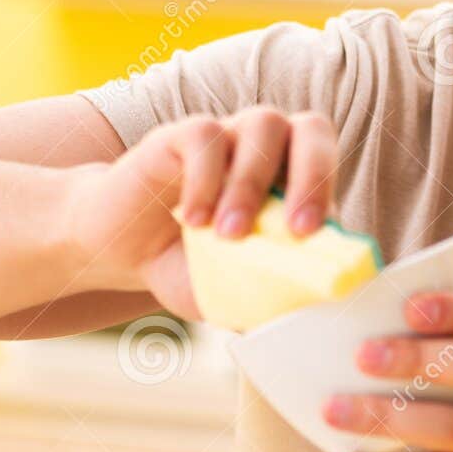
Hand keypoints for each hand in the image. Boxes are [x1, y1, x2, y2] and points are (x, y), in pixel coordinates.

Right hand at [70, 108, 337, 317]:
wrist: (121, 251)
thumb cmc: (188, 267)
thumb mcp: (234, 291)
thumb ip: (270, 298)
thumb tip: (305, 327)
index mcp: (292, 178)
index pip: (329, 164)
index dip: (331, 194)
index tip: (314, 238)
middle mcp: (266, 147)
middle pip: (311, 129)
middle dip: (314, 176)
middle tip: (298, 230)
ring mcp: (226, 136)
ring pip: (261, 125)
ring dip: (252, 183)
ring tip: (228, 236)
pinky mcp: (180, 135)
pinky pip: (205, 134)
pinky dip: (205, 178)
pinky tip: (193, 221)